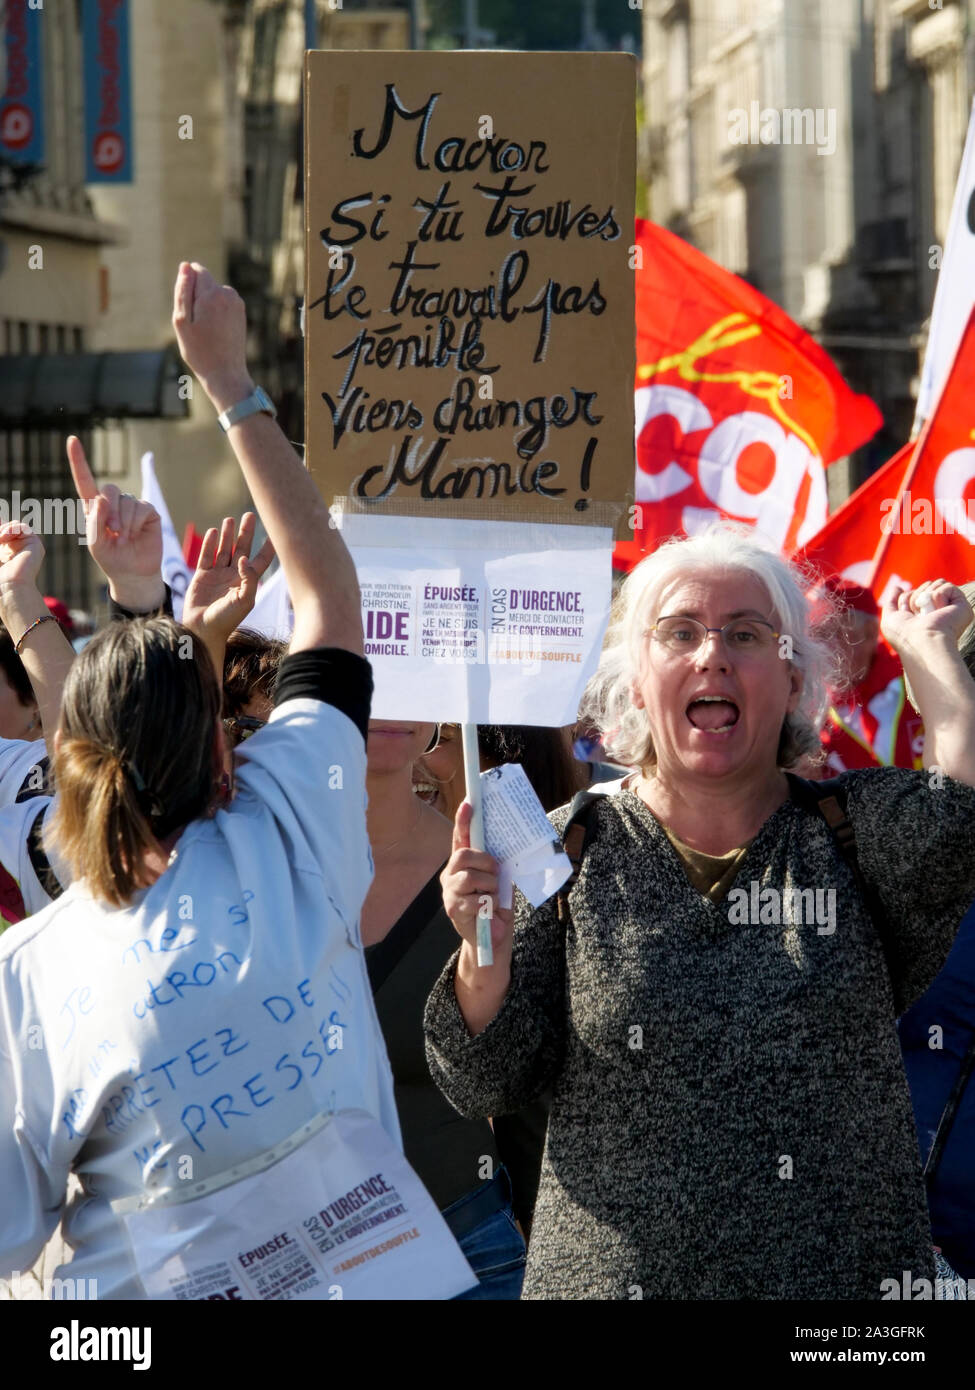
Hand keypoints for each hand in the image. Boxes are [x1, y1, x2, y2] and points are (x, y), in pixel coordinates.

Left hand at [0, 522, 43, 594]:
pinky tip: (4, 537)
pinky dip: (12, 528)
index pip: (2, 534)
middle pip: (6, 528)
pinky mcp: (35, 544)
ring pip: (13, 526)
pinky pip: (23, 527)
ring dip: (3, 529)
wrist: (8, 587)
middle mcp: (16, 549)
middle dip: (0, 529)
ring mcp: (26, 547)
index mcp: (5, 553)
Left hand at [67, 436, 163, 607]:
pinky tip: (136, 534)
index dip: (79, 460)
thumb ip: (94, 521)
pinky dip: (137, 522)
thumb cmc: (110, 558)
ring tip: (125, 538)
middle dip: (110, 510)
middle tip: (113, 532)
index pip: (85, 480)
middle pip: (110, 489)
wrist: (133, 572)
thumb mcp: (95, 543)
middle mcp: (113, 502)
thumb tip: (102, 499)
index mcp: (94, 507)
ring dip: (124, 522)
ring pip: (127, 502)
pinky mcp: (148, 511)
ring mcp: (132, 505)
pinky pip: (142, 508)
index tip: (72, 440)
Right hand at [172, 262, 251, 410]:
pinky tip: (215, 332)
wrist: (226, 373)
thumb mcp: (181, 320)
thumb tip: (186, 265)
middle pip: (205, 281)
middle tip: (196, 324)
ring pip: (213, 293)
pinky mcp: (241, 312)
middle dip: (196, 296)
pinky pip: (222, 303)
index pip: (196, 270)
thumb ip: (182, 290)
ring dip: (206, 305)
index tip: (188, 310)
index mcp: (212, 293)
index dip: (187, 287)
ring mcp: (237, 303)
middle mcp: (228, 293)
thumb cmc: (199, 350)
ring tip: (206, 330)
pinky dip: (216, 312)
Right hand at [182, 513, 274, 648]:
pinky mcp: (202, 576)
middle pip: (242, 549)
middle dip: (245, 533)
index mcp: (247, 582)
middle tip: (249, 515)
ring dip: (227, 535)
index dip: (268, 547)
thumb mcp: (244, 600)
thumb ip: (248, 579)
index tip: (276, 531)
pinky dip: (209, 544)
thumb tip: (244, 558)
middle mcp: (234, 576)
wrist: (203, 630)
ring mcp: (218, 575)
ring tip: (229, 519)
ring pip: (224, 549)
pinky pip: (206, 556)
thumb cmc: (227, 619)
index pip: (261, 560)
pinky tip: (212, 531)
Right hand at [441, 802, 513, 953]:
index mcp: (462, 863)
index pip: (461, 837)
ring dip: (490, 886)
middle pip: (463, 855)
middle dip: (486, 862)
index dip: (464, 820)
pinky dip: (489, 904)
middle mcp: (451, 874)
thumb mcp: (500, 879)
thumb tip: (505, 843)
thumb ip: (496, 863)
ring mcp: (449, 891)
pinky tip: (490, 909)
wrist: (493, 938)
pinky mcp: (453, 909)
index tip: (469, 802)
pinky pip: (474, 899)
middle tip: (497, 873)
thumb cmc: (497, 904)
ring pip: (470, 877)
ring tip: (494, 896)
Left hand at [881, 579, 973, 651]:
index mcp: (924, 615)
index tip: (907, 614)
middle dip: (916, 596)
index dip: (906, 600)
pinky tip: (940, 611)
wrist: (922, 642)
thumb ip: (891, 602)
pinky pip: (948, 587)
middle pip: (925, 585)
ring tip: (929, 613)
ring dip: (927, 596)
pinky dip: (939, 596)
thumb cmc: (904, 636)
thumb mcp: (890, 619)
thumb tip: (898, 588)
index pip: (914, 593)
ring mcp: (951, 608)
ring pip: (938, 583)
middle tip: (917, 615)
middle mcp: (939, 611)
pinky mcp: (962, 605)